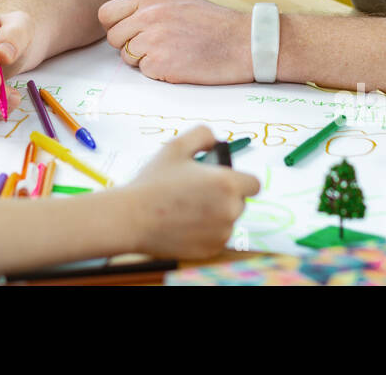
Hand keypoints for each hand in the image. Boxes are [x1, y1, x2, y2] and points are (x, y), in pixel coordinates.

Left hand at [99, 0, 252, 83]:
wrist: (245, 43)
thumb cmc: (214, 24)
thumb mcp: (178, 1)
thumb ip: (148, 8)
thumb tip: (124, 22)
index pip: (106, 13)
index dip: (115, 26)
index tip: (128, 33)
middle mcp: (149, 15)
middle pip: (114, 37)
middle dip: (128, 45)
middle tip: (154, 47)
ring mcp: (153, 40)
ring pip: (127, 56)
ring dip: (144, 60)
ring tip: (172, 54)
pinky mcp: (161, 64)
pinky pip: (144, 72)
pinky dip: (158, 72)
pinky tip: (179, 64)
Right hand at [124, 126, 260, 258]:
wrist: (132, 218)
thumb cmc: (153, 182)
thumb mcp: (176, 146)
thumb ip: (202, 135)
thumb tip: (215, 140)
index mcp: (227, 183)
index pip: (253, 184)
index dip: (239, 180)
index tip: (224, 180)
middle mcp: (230, 210)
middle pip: (240, 202)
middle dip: (224, 196)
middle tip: (197, 192)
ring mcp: (222, 233)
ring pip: (228, 220)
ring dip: (215, 214)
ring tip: (187, 208)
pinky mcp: (211, 250)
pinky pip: (217, 237)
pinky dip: (206, 232)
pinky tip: (184, 223)